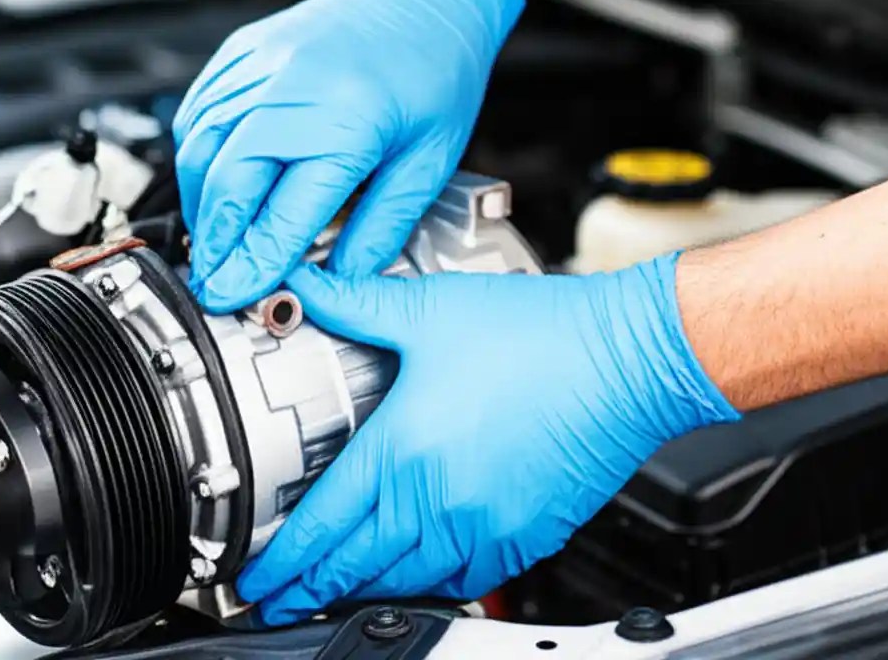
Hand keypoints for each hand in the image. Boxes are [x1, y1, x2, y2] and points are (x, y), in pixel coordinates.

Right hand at [172, 0, 524, 312]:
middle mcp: (292, 92)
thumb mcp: (428, 162)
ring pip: (199, 149)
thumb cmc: (435, 69)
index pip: (282, 216)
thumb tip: (343, 279)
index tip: (233, 296)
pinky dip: (196, 157)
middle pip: (226, 185)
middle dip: (213, 244)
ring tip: (213, 240)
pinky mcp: (244, 53)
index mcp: (344, 123)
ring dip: (199, 204)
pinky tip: (212, 184)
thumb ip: (382, 228)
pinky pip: (198, 113)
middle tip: (214, 280)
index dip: (252, 266)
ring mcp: (261, 67)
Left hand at [236, 254, 739, 624]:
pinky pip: (463, 581)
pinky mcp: (525, 536)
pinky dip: (426, 587)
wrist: (629, 359)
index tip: (257, 580)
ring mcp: (484, 528)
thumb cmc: (541, 335)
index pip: (322, 526)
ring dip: (361, 591)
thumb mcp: (430, 309)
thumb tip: (302, 286)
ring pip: (405, 582)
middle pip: (354, 567)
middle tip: (279, 601)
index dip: (282, 562)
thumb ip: (354, 302)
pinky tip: (415, 578)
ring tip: (332, 595)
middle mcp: (438, 502)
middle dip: (308, 589)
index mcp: (403, 452)